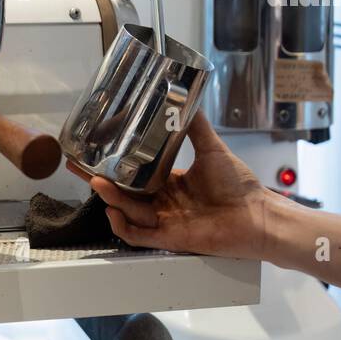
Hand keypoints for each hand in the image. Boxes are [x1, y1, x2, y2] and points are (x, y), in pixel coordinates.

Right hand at [67, 112, 275, 259]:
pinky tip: (114, 212)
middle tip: (83, 168)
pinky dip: (124, 227)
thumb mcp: (212, 149)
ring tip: (99, 182)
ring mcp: (166, 221)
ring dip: (112, 199)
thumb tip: (187, 101)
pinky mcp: (170, 239)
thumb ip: (196, 128)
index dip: (114, 167)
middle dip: (103, 182)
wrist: (257, 213)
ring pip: (129, 212)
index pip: (135, 176)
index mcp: (170, 183)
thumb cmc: (239, 186)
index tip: (95, 155)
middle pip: (125, 194)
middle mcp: (164, 203)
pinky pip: (139, 236)